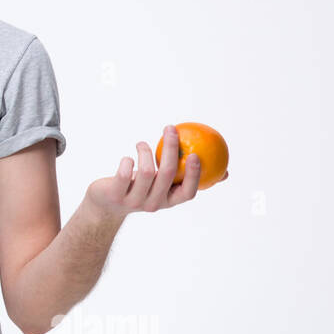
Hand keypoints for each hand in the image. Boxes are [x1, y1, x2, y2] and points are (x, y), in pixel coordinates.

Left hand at [85, 124, 228, 216]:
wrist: (107, 205)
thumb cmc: (142, 188)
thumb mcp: (165, 185)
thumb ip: (188, 177)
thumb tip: (226, 171)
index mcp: (169, 201)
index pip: (187, 192)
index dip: (193, 175)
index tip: (195, 153)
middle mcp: (154, 204)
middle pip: (167, 174)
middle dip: (170, 148)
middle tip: (170, 128)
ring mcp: (134, 202)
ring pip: (146, 172)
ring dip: (145, 151)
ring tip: (141, 144)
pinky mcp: (115, 196)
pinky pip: (123, 175)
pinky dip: (126, 162)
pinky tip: (128, 157)